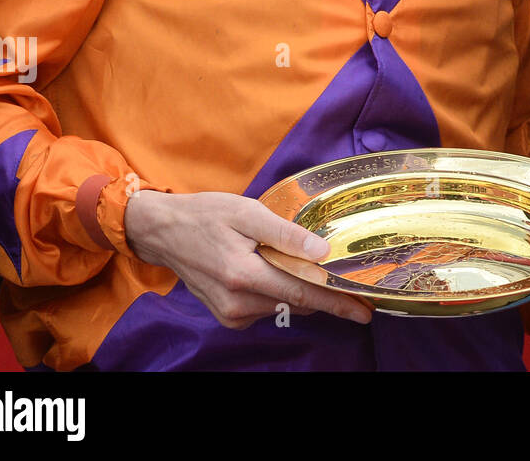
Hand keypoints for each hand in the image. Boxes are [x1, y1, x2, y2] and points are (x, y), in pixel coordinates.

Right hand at [124, 189, 372, 329]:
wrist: (166, 232)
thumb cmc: (207, 215)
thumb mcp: (248, 212)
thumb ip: (286, 234)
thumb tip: (322, 252)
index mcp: (244, 276)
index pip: (302, 293)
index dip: (336, 302)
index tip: (364, 311)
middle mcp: (237, 303)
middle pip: (297, 303)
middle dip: (326, 295)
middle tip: (352, 286)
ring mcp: (231, 314)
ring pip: (284, 306)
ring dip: (302, 291)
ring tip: (310, 266)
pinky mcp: (228, 316)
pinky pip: (268, 308)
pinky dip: (282, 293)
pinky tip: (279, 270)